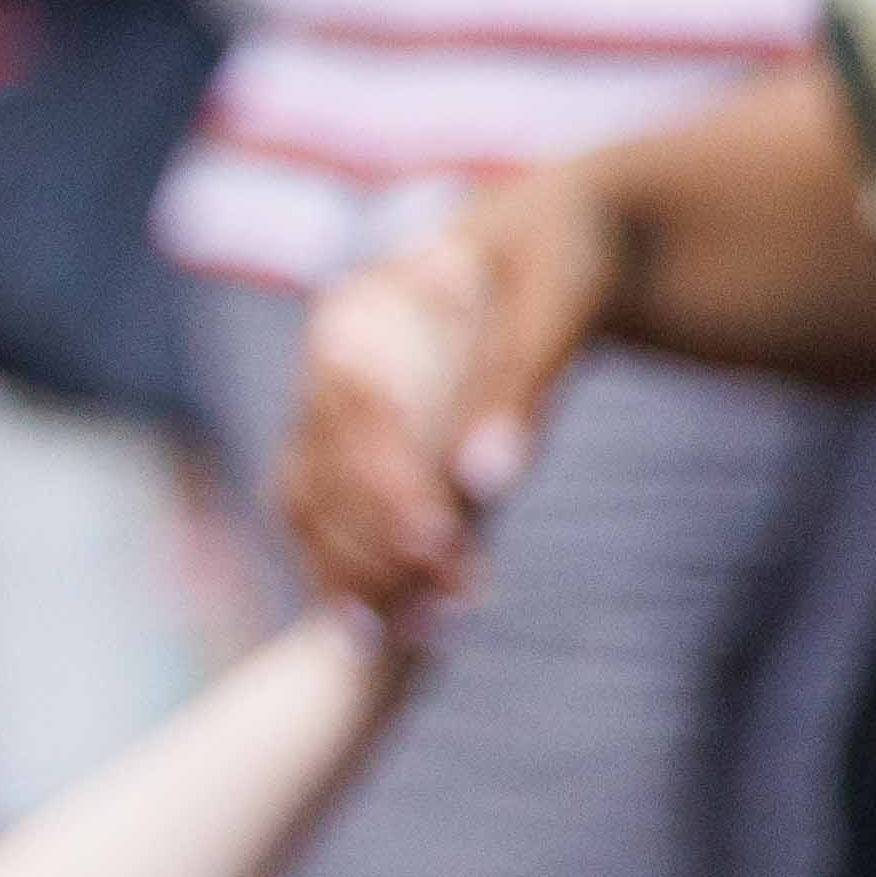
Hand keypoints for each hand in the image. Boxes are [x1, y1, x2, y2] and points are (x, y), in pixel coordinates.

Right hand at [283, 171, 617, 617]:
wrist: (559, 242)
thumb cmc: (563, 255)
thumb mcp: (558, 299)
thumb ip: (518, 383)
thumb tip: (484, 479)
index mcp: (360, 306)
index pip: (352, 408)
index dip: (388, 480)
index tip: (441, 543)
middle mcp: (324, 359)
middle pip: (320, 470)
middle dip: (375, 547)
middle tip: (444, 613)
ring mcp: (330, 408)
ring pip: (312, 508)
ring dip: (360, 575)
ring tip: (427, 634)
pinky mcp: (355, 451)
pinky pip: (333, 524)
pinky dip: (364, 576)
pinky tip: (417, 622)